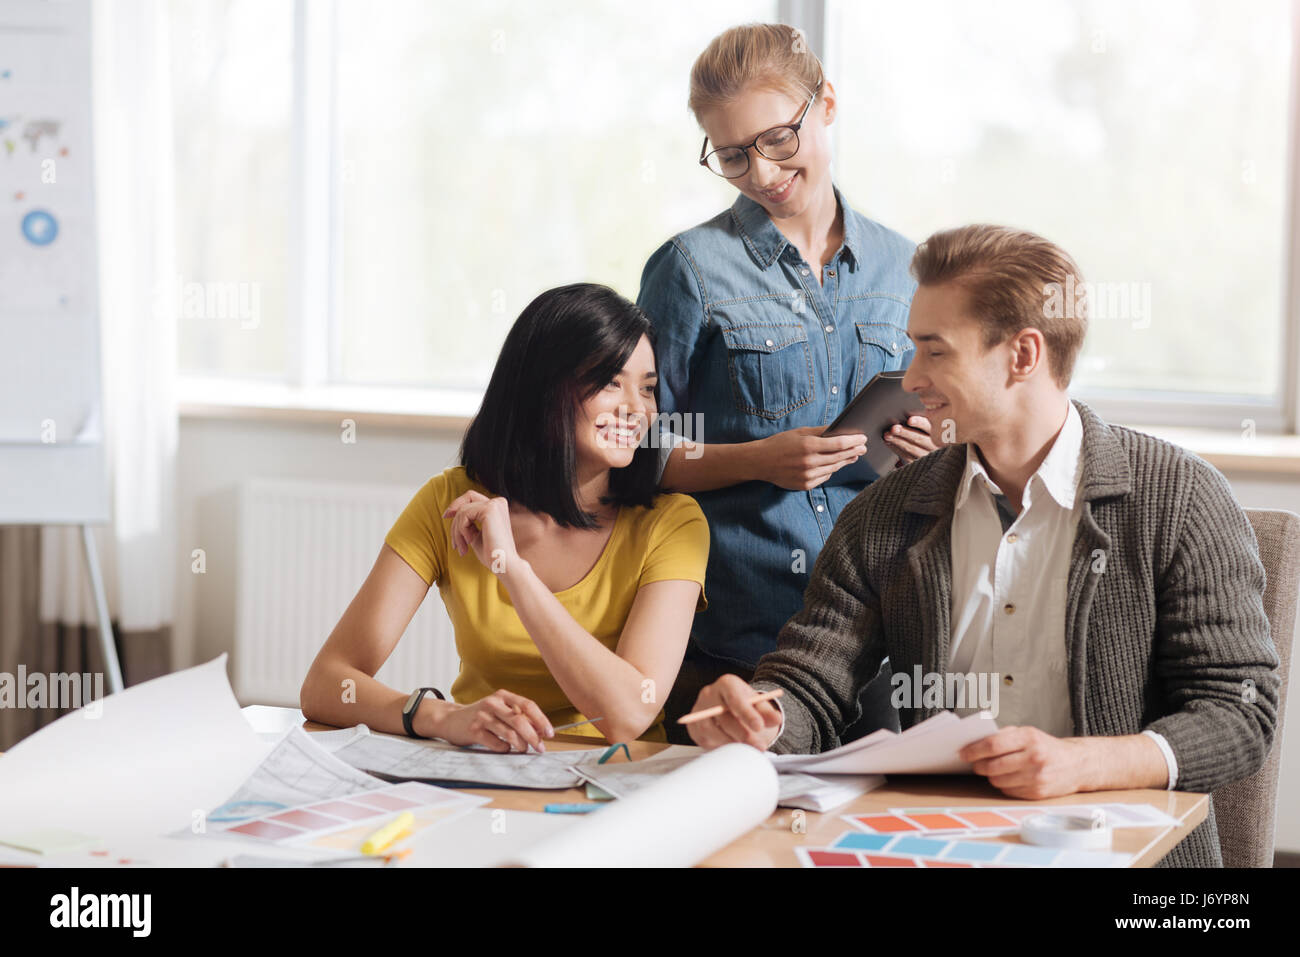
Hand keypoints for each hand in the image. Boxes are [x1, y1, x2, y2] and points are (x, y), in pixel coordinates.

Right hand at [431, 689, 553, 753]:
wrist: (450, 720)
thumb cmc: (481, 716)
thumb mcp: (499, 710)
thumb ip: (517, 716)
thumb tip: (540, 731)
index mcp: (502, 695)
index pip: (527, 705)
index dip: (541, 720)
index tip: (550, 733)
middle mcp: (492, 703)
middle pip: (519, 720)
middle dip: (533, 736)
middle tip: (540, 747)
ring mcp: (482, 717)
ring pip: (509, 733)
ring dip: (521, 744)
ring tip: (524, 749)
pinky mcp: (474, 731)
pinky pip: (496, 743)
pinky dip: (504, 748)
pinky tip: (504, 748)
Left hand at [443, 491, 517, 572]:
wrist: (502, 563)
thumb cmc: (490, 553)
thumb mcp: (476, 533)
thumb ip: (468, 522)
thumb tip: (452, 512)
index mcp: (497, 507)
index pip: (472, 497)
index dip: (457, 503)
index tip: (446, 516)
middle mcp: (498, 502)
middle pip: (466, 498)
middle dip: (455, 515)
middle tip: (454, 540)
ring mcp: (494, 504)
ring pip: (463, 510)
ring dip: (457, 531)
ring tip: (462, 547)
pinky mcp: (490, 510)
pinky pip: (464, 515)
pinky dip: (461, 530)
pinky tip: (469, 542)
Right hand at [684, 675, 782, 750]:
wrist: (726, 707)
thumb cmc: (742, 704)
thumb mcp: (757, 704)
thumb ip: (767, 712)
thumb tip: (776, 719)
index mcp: (726, 684)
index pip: (734, 697)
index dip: (746, 713)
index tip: (759, 726)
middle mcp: (709, 694)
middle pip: (722, 716)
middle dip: (742, 733)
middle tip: (758, 745)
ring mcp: (698, 711)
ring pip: (711, 730)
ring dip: (730, 742)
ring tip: (746, 748)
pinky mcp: (694, 727)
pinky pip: (705, 739)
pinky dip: (720, 746)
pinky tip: (732, 747)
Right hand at [756, 426, 867, 489]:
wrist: (760, 462)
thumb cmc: (780, 444)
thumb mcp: (799, 432)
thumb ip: (820, 431)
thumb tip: (839, 429)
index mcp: (808, 445)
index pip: (838, 444)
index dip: (853, 441)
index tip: (862, 438)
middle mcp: (809, 462)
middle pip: (839, 457)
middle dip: (853, 451)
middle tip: (863, 448)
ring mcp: (807, 476)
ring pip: (833, 469)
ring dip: (845, 462)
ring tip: (853, 456)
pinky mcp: (805, 485)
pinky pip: (824, 478)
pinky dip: (831, 471)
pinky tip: (835, 465)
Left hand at [882, 415, 939, 465]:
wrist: (933, 451)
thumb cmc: (928, 431)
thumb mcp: (931, 424)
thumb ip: (923, 418)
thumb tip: (907, 411)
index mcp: (941, 433)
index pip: (931, 427)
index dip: (920, 423)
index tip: (909, 419)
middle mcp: (936, 446)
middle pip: (920, 439)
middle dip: (905, 433)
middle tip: (893, 428)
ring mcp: (928, 456)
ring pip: (912, 449)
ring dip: (898, 441)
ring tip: (887, 435)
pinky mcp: (919, 463)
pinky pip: (907, 457)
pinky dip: (896, 448)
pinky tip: (888, 442)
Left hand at [959, 726, 1090, 798]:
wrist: (1077, 765)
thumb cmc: (1047, 747)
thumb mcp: (1028, 733)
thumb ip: (1004, 736)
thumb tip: (975, 742)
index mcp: (1029, 738)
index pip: (993, 745)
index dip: (974, 750)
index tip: (963, 752)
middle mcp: (1034, 757)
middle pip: (993, 765)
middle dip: (978, 765)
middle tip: (974, 763)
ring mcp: (1036, 777)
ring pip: (998, 780)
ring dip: (990, 776)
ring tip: (992, 769)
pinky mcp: (1037, 793)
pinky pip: (1008, 791)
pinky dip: (1003, 785)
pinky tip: (1008, 778)